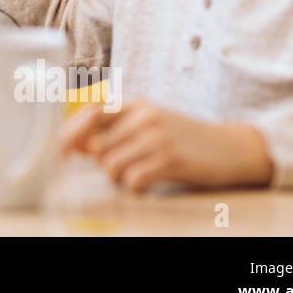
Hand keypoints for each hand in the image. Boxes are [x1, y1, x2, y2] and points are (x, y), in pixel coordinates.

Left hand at [59, 99, 273, 190]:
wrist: (232, 148)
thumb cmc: (185, 138)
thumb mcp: (150, 124)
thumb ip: (116, 130)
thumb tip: (77, 145)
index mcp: (136, 105)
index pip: (91, 113)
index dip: (70, 134)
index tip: (61, 152)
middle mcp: (144, 117)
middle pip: (97, 146)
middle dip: (102, 163)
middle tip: (122, 168)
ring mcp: (157, 137)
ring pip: (111, 165)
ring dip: (119, 177)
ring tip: (139, 174)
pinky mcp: (170, 159)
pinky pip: (133, 180)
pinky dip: (135, 187)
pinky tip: (149, 182)